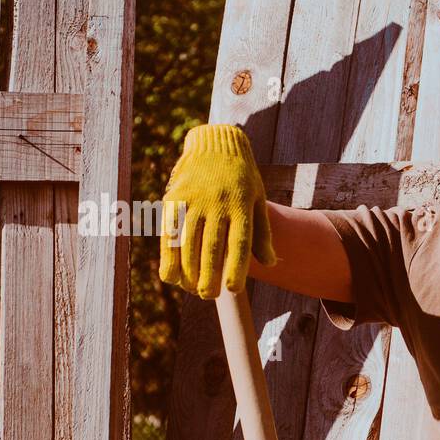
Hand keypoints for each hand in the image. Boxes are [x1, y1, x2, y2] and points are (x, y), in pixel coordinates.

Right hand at [160, 123, 275, 297]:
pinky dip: (168, 257)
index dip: (235, 268)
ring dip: (187, 271)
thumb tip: (271, 263)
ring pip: (187, 243)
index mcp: (241, 206)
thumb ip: (263, 233)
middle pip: (211, 247)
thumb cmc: (243, 178)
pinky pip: (168, 232)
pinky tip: (171, 276)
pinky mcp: (174, 198)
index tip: (233, 289)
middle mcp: (217, 203)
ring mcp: (194, 200)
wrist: (216, 143)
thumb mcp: (259, 200)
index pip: (238, 243)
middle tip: (208, 296)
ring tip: (191, 289)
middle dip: (208, 276)